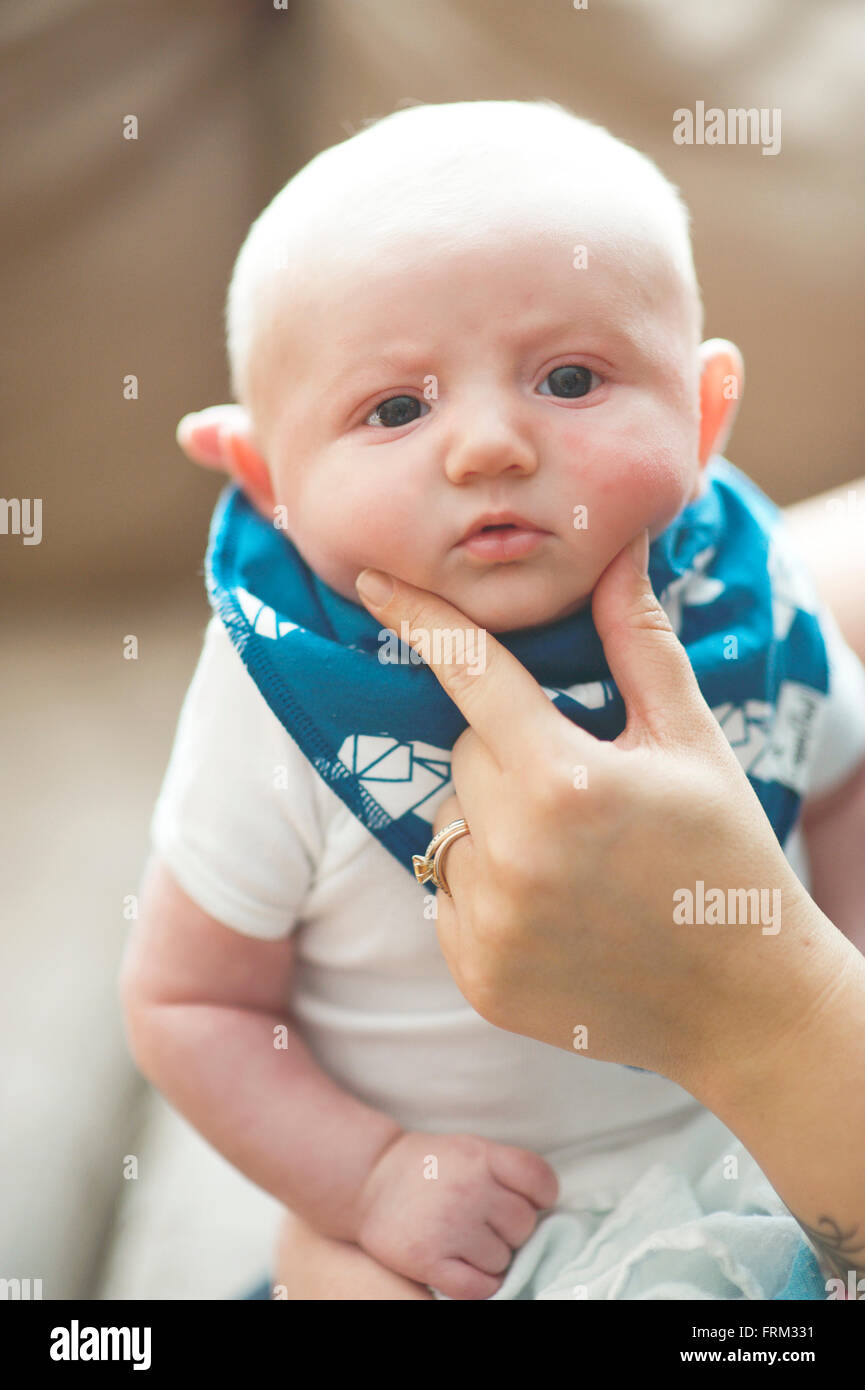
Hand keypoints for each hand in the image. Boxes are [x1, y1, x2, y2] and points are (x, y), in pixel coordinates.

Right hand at [351, 1129, 558, 1299]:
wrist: (368, 1180)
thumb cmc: (428, 1166)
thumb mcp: (469, 1149)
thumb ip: (505, 1171)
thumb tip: (543, 1209)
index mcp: (481, 1157)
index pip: (540, 1181)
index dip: (542, 1196)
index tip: (531, 1201)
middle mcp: (469, 1190)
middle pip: (524, 1227)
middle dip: (510, 1230)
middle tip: (484, 1221)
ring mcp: (449, 1226)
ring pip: (503, 1260)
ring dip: (492, 1258)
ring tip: (466, 1240)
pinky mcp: (428, 1260)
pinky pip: (479, 1288)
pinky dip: (480, 1284)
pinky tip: (466, 1268)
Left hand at [354, 541, 846, 1106]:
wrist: (745, 1001)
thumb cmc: (723, 853)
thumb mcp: (690, 741)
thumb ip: (638, 643)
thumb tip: (619, 551)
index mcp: (566, 780)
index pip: (471, 675)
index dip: (420, 620)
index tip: (371, 581)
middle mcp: (515, 853)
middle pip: (464, 755)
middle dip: (508, 754)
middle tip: (582, 790)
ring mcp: (490, 922)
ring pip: (448, 823)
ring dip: (491, 822)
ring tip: (572, 857)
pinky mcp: (476, 975)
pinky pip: (445, 892)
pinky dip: (483, 885)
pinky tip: (553, 905)